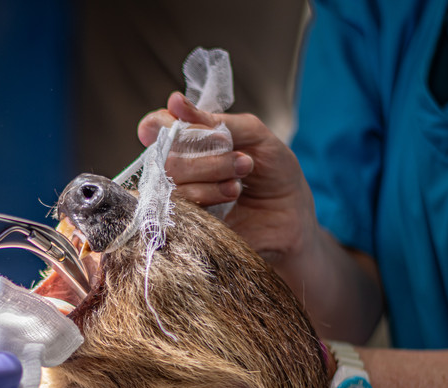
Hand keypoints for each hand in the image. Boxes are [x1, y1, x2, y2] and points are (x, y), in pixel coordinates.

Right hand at [138, 92, 321, 273]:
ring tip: (241, 183)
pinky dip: (210, 195)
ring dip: (213, 173)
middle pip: (166, 155)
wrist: (292, 219)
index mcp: (191, 141)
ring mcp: (179, 198)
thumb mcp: (254, 134)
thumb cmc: (274, 173)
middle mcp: (179, 169)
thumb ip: (215, 120)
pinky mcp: (185, 224)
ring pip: (173, 180)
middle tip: (242, 161)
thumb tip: (174, 103)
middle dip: (206, 155)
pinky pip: (181, 205)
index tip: (177, 123)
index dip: (161, 124)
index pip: (155, 127)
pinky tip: (233, 195)